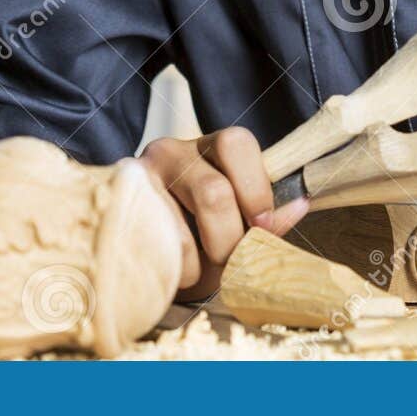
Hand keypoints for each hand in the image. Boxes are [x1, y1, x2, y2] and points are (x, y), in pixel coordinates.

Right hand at [137, 127, 310, 299]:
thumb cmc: (203, 228)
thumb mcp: (238, 217)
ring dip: (200, 265)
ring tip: (201, 269)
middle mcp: (172, 151)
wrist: (146, 242)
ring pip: (180, 232)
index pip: (237, 143)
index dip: (256, 188)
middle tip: (232, 259)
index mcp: (211, 146)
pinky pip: (153, 251)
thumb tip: (299, 205)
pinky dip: (175, 272)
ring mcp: (138, 179)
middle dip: (230, 239)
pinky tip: (177, 270)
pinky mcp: (117, 210)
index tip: (263, 225)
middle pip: (212, 192)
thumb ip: (266, 215)